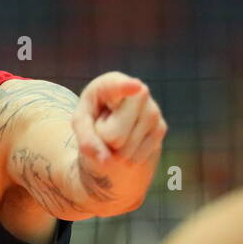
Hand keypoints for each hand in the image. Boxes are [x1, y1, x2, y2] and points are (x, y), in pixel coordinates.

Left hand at [71, 72, 165, 207]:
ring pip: (125, 151)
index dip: (125, 87)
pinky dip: (127, 157)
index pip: (119, 87)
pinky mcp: (162, 128)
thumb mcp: (80, 124)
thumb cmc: (93, 117)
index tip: (136, 87)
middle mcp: (139, 92)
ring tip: (117, 132)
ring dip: (116, 150)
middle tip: (106, 127)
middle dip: (105, 140)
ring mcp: (153, 110)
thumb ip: (86, 139)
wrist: (114, 123)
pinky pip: (136, 158)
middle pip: (114, 136)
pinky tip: (128, 140)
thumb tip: (106, 160)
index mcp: (112, 83)